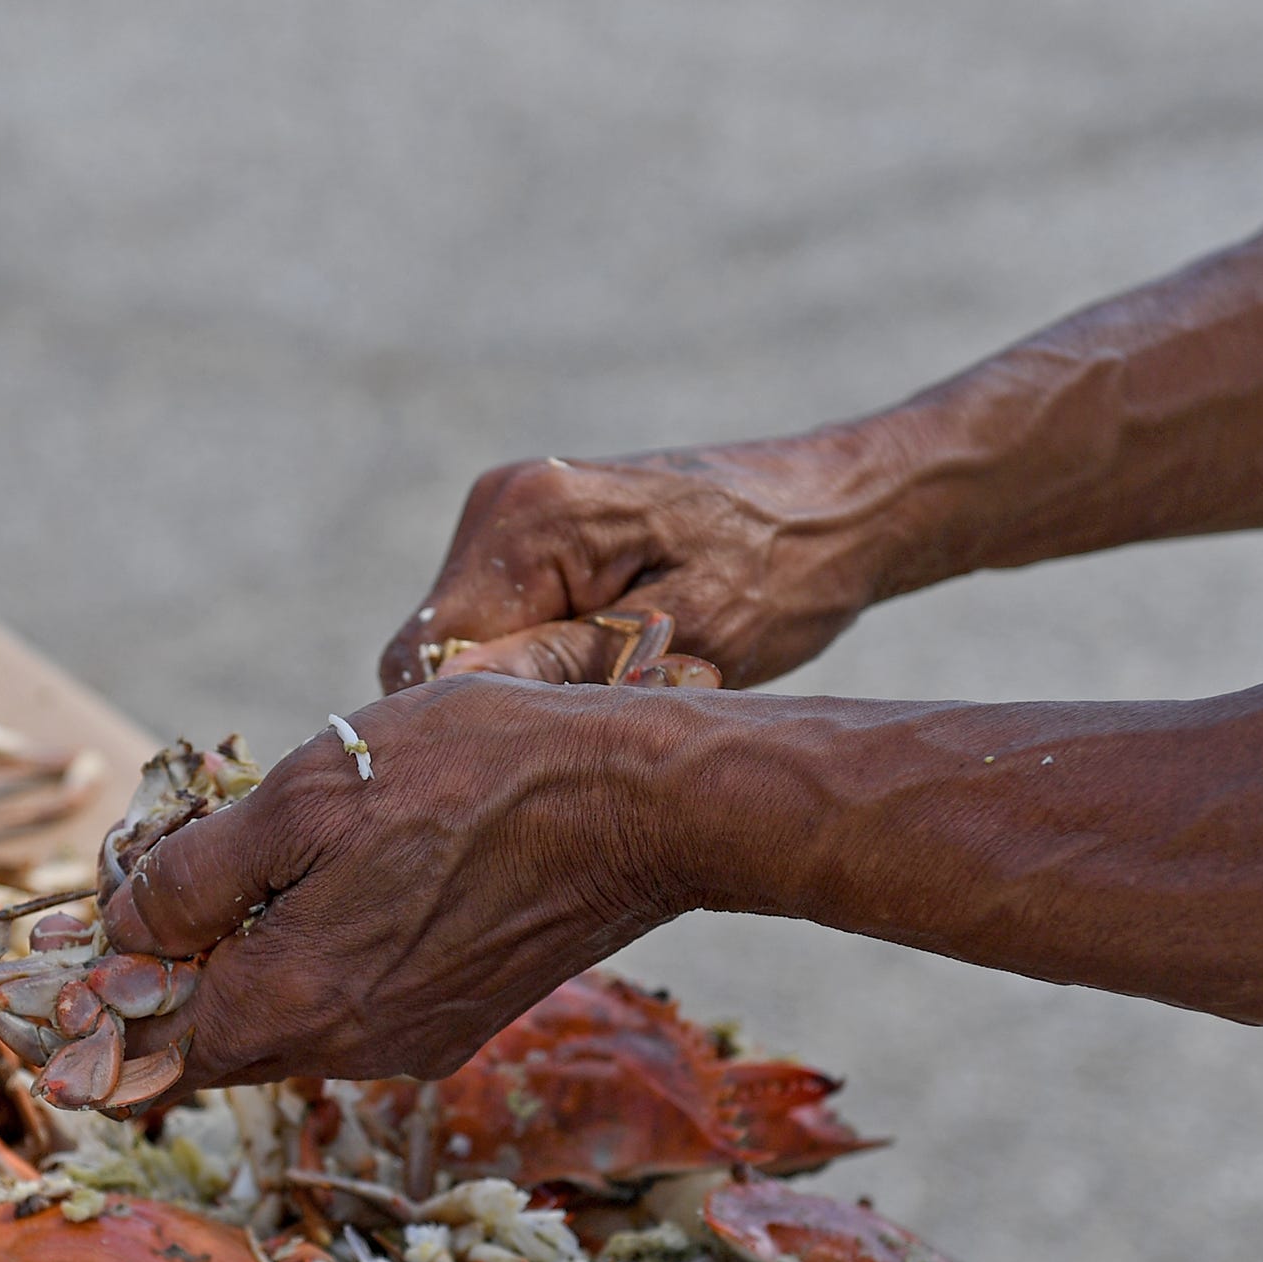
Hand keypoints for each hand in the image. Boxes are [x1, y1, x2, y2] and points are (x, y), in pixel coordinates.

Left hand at [102, 675, 697, 1087]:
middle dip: (171, 977)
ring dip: (250, 962)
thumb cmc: (476, 774)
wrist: (641, 806)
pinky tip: (346, 882)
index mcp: (291, 1002)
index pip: (147, 1055)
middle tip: (163, 886)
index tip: (73, 962)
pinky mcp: (457, 1023)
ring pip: (284, 1024)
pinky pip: (351, 1009)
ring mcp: (409, 1043)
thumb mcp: (306, 793)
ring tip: (262, 865)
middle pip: (213, 1041)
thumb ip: (196, 876)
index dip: (95, 1013)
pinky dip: (320, 960)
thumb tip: (119, 931)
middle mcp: (345, 1048)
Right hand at [376, 434, 902, 693]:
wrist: (839, 510)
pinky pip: (503, 629)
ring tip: (624, 696)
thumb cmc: (784, 572)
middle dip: (504, 708)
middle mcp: (502, 506)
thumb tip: (453, 701)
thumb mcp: (686, 635)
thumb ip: (564, 663)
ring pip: (468, 651)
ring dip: (530, 690)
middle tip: (603, 730)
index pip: (423, 656)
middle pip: (435, 655)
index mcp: (530, 519)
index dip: (468, 725)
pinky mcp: (534, 541)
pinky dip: (547, 667)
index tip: (548, 755)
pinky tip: (615, 675)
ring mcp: (513, 519)